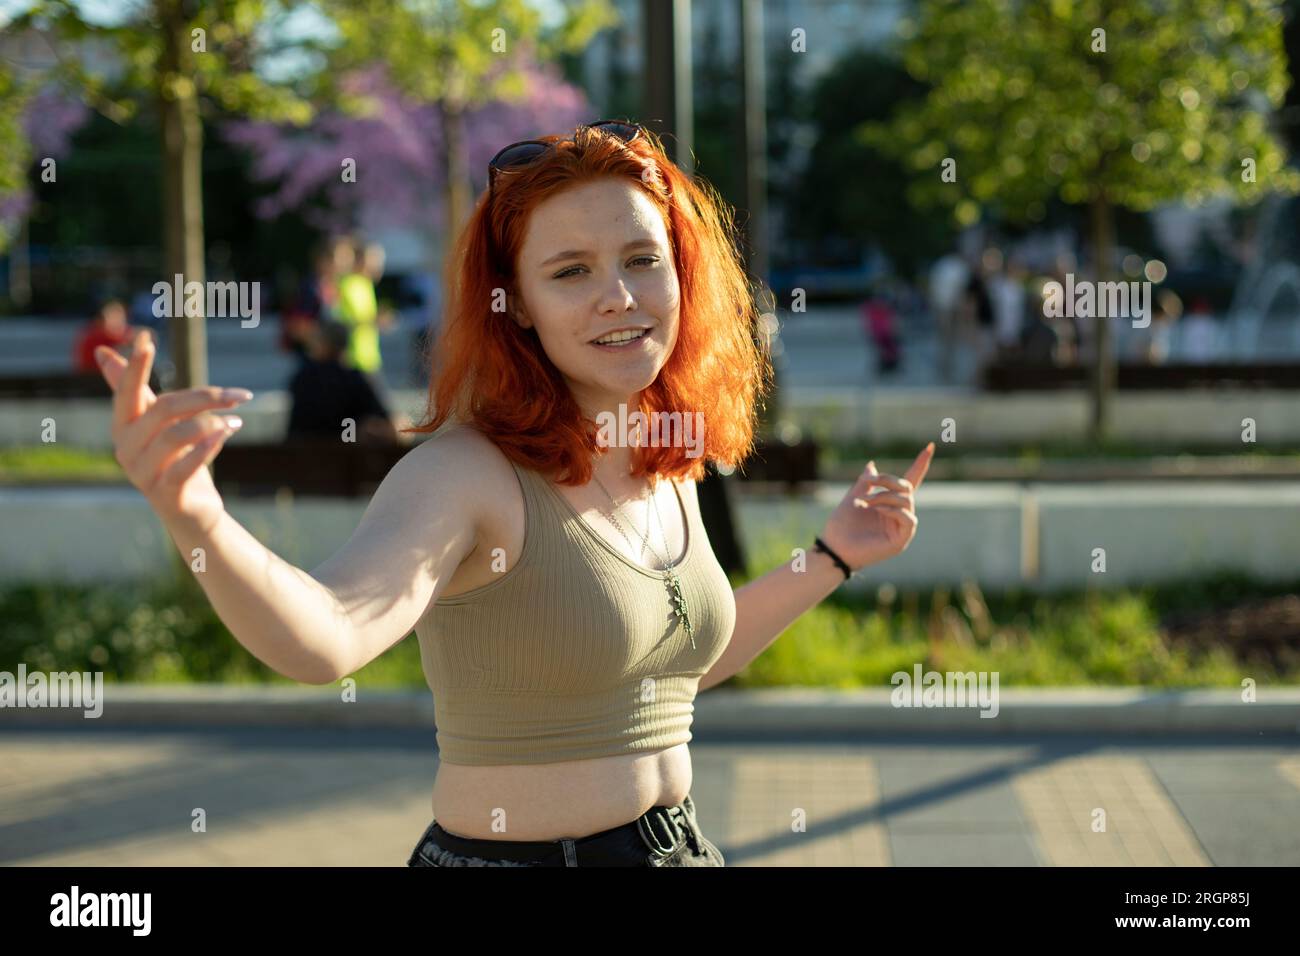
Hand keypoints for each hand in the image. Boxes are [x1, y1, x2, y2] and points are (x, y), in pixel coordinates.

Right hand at [96, 330, 252, 536]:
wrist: (191, 511)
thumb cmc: (174, 459)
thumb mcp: (156, 424)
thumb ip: (134, 391)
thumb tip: (101, 352)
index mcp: (123, 427)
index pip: (127, 391)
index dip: (135, 366)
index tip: (145, 336)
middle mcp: (126, 449)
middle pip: (164, 410)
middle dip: (205, 397)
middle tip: (241, 394)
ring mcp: (142, 474)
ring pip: (176, 436)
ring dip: (213, 424)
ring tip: (237, 420)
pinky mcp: (165, 495)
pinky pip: (185, 467)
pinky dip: (208, 448)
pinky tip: (227, 433)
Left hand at [819, 442, 934, 571]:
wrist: (833, 547)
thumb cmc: (841, 525)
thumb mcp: (854, 496)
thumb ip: (865, 482)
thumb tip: (872, 464)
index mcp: (890, 503)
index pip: (910, 481)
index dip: (920, 464)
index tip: (930, 445)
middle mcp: (899, 514)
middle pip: (907, 488)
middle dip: (888, 480)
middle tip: (869, 481)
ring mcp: (901, 528)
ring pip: (906, 501)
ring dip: (884, 496)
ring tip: (865, 501)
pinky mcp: (901, 540)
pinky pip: (908, 519)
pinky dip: (893, 510)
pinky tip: (877, 510)